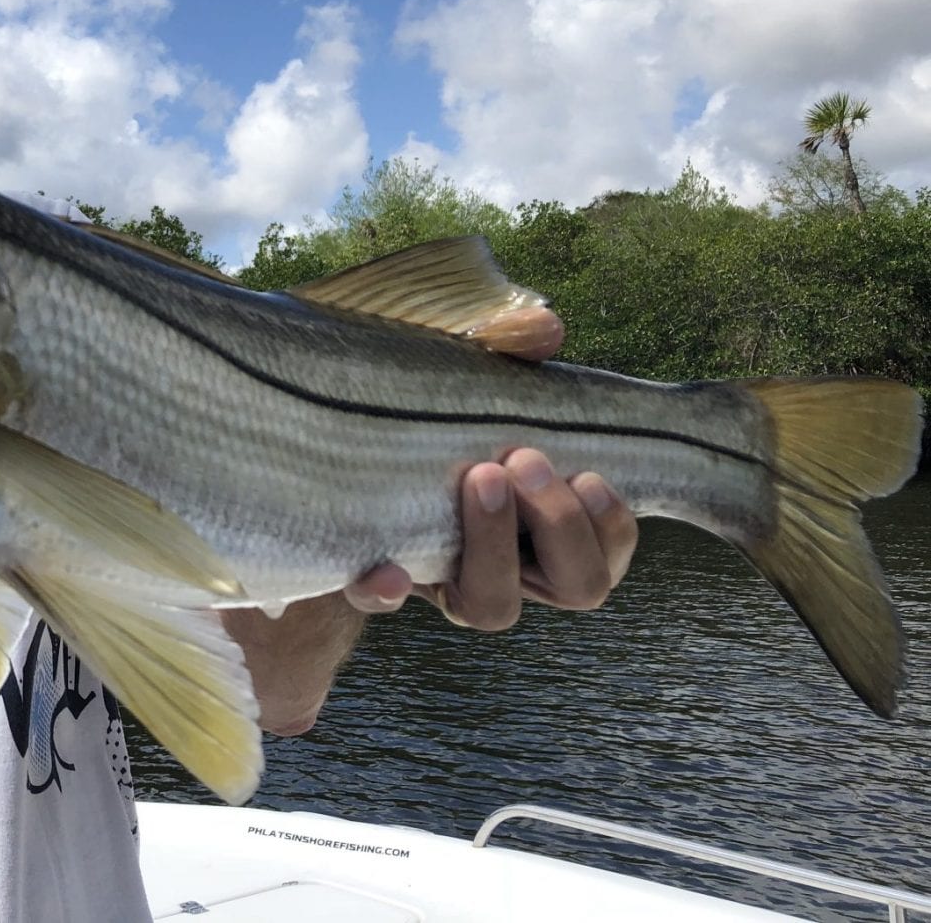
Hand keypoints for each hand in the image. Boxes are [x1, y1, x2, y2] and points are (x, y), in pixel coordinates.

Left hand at [342, 305, 637, 628]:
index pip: (602, 553)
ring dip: (496, 546)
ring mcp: (445, 576)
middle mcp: (508, 565)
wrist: (326, 415)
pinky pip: (381, 599)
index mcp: (546, 525)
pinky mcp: (375, 574)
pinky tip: (389, 568)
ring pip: (495, 605)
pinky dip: (386, 589)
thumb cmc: (427, 391)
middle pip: (575, 586)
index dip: (609, 528)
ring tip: (482, 475)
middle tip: (525, 460)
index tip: (591, 475)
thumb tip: (544, 329)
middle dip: (563, 527)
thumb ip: (508, 343)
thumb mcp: (467, 359)